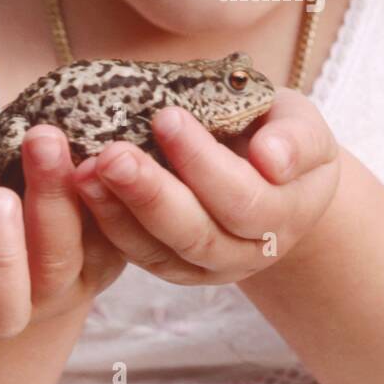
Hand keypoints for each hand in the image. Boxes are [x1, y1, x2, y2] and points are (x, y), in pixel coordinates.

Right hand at [0, 129, 128, 342]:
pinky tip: (95, 151)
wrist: (20, 214)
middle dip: (0, 254)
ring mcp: (61, 287)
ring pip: (62, 266)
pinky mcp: (106, 256)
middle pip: (2, 307)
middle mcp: (7, 309)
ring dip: (56, 203)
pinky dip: (106, 194)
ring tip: (44, 144)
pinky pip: (113, 235)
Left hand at [71, 87, 340, 285]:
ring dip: (118, 212)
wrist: (273, 176)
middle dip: (150, 194)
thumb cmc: (282, 137)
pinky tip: (81, 188)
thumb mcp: (303, 126)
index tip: (167, 117)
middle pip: (197, 234)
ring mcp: (208, 266)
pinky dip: (107, 224)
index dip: (203, 163)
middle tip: (111, 154)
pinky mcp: (174, 267)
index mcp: (286, 214)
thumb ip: (296, 139)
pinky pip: (138, 253)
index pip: (243, 198)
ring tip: (85, 171)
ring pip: (161, 251)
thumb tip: (271, 159)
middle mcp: (248, 252)